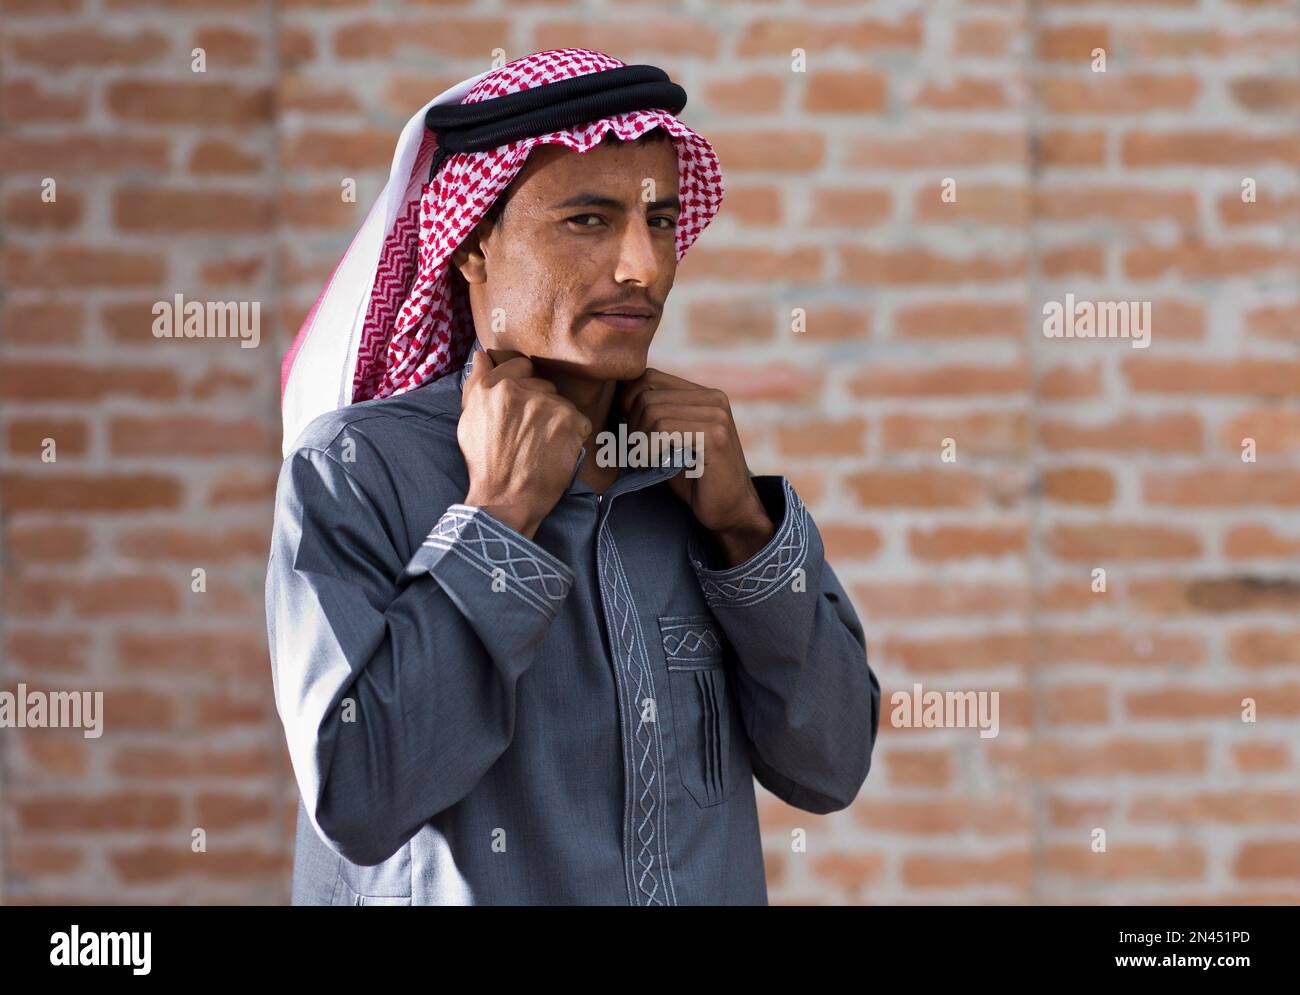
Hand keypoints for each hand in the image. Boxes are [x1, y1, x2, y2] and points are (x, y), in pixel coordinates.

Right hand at [458, 349, 590, 539]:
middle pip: (544, 385)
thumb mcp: (469, 420)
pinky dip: (574, 436)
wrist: (505, 500)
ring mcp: (546, 404)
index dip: (524, 386)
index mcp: (492, 388)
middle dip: (541, 405)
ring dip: (557, 421)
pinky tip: (557, 452)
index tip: (522, 409)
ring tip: (543, 446)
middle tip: (530, 434)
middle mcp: (518, 390)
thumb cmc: (485, 463)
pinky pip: (580, 421)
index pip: (521, 367)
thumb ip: (476, 383)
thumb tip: (482, 355)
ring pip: (562, 403)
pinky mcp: (570, 421)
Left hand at [620, 368, 773, 564]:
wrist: (730, 510)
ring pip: (651, 412)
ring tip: (648, 462)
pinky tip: (656, 466)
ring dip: (640, 443)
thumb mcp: (672, 439)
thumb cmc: (695, 478)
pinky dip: (650, 450)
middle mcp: (713, 397)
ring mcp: (716, 415)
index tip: (632, 434)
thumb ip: (654, 414)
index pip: (648, 376)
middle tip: (639, 455)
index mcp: (703, 393)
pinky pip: (663, 430)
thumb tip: (616, 394)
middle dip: (632, 428)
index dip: (628, 403)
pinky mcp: (714, 436)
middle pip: (646, 394)